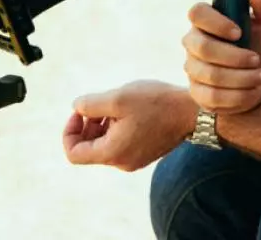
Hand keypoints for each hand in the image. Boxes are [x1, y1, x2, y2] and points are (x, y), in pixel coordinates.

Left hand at [62, 80, 193, 170]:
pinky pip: (120, 143)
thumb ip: (90, 104)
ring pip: (105, 145)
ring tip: (116, 105)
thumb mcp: (118, 98)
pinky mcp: (145, 153)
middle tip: (98, 105)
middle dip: (87, 125)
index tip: (80, 111)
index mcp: (111, 153)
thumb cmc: (156, 103)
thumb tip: (76, 107)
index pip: (73, 153)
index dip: (69, 131)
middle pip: (89, 149)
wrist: (192, 111)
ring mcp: (134, 159)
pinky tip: (130, 110)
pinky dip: (117, 128)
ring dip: (102, 125)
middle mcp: (121, 162)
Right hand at [183, 0, 260, 114]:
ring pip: (211, 75)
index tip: (239, 32)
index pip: (197, 13)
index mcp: (207, 20)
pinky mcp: (197, 93)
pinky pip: (212, 97)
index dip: (216, 22)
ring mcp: (193, 68)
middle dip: (234, 56)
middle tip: (256, 59)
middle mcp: (194, 42)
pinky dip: (238, 95)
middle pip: (203, 48)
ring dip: (241, 77)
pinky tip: (253, 90)